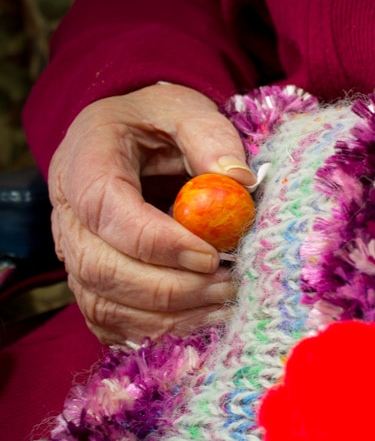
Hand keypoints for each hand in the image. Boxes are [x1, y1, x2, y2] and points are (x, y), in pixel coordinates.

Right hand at [48, 83, 255, 343]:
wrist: (134, 137)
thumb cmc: (159, 123)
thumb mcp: (185, 109)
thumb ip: (210, 137)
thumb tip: (239, 181)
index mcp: (86, 163)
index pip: (107, 212)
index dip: (158, 242)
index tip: (210, 254)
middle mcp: (69, 214)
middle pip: (101, 268)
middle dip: (169, 288)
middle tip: (227, 285)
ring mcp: (76, 252)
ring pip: (104, 303)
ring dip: (167, 316)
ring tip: (222, 305)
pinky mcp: (92, 281)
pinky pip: (110, 321)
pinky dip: (153, 331)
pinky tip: (198, 320)